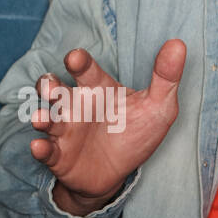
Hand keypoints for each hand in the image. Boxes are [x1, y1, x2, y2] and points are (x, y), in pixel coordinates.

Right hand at [29, 40, 184, 214]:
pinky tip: (39, 147)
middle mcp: (75, 105)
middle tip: (51, 89)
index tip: (75, 58)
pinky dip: (39, 148)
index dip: (78, 61)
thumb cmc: (134, 132)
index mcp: (97, 89)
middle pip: (54, 88)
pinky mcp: (57, 155)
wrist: (117, 173)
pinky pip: (45, 150)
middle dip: (48, 85)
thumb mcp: (157, 107)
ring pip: (46, 118)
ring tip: (42, 120)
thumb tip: (178, 44)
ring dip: (41, 118)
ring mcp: (64, 130)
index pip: (85, 69)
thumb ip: (166, 77)